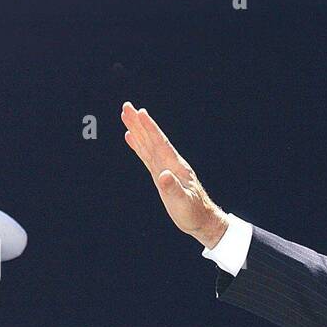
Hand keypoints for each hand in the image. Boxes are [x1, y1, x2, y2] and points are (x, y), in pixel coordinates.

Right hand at [121, 101, 228, 248]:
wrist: (201, 220)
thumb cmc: (193, 213)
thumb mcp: (183, 203)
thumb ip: (173, 189)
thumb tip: (163, 175)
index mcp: (176, 167)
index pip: (161, 144)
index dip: (151, 129)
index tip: (140, 113)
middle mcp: (170, 163)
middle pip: (152, 139)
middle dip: (139, 123)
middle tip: (126, 107)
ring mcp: (165, 168)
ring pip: (148, 145)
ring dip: (137, 130)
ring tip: (126, 115)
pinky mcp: (160, 175)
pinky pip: (147, 156)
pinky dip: (138, 145)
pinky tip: (131, 137)